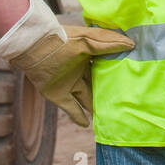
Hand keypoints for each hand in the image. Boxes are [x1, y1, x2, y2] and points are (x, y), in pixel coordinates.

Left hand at [7, 17, 134, 126]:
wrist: (32, 47)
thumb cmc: (61, 41)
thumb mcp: (87, 40)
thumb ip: (108, 43)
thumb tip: (131, 45)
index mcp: (87, 55)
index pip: (106, 64)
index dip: (117, 70)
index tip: (132, 78)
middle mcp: (79, 70)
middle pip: (97, 83)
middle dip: (108, 91)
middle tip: (124, 102)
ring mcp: (69, 83)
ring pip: (86, 97)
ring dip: (95, 107)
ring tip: (110, 118)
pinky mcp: (57, 94)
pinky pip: (71, 108)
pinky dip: (78, 116)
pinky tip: (87, 125)